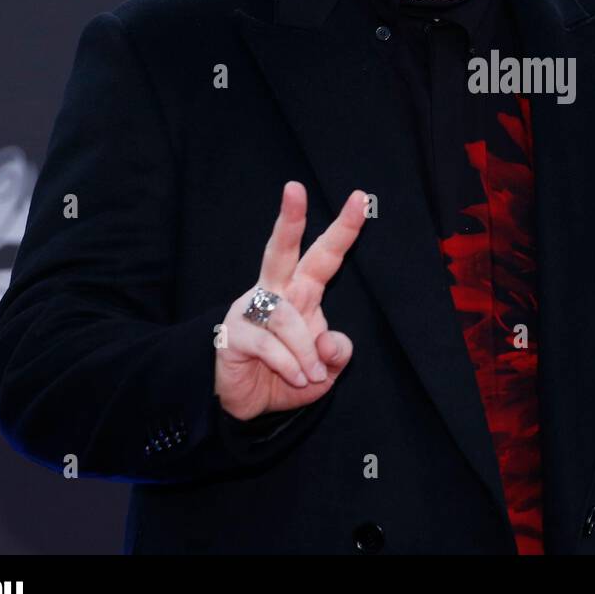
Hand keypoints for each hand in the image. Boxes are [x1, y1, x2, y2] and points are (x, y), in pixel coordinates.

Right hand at [215, 181, 363, 420]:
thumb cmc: (291, 376)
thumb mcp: (327, 369)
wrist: (250, 405)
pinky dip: (290, 365)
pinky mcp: (233, 333)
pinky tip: (296, 377)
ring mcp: (251, 310)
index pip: (325, 254)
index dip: (344, 228)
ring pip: (287, 317)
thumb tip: (329, 342)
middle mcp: (276, 292)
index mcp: (303, 291)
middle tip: (295, 188)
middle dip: (289, 219)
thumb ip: (337, 353)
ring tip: (311, 375)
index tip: (361, 198)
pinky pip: (270, 345)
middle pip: (282, 249)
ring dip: (305, 351)